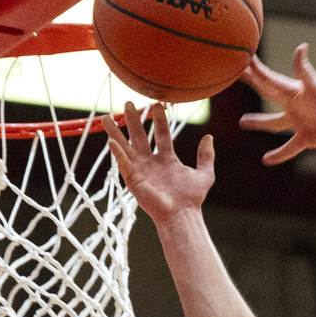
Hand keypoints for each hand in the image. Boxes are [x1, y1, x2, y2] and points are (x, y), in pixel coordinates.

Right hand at [102, 101, 215, 220]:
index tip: (158, 104)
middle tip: (128, 103)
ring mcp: (140, 169)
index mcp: (167, 159)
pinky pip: (123, 162)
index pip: (162, 134)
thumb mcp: (205, 174)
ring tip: (106, 117)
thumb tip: (209, 137)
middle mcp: (151, 162)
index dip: (160, 119)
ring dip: (115, 132)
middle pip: (139, 136)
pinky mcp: (133, 178)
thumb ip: (206, 156)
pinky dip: (117, 151)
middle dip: (133, 120)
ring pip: (125, 146)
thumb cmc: (192, 198)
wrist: (181, 213)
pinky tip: (111, 140)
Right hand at [239, 45, 315, 164]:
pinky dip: (279, 154)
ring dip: (259, 122)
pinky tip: (266, 160)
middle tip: (237, 78)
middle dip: (255, 86)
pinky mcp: (307, 138)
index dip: (256, 70)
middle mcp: (294, 105)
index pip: (270, 79)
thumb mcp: (315, 87)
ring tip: (242, 122)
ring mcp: (299, 122)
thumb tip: (301, 46)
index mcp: (294, 91)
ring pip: (274, 123)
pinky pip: (289, 147)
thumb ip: (304, 70)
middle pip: (268, 95)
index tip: (242, 59)